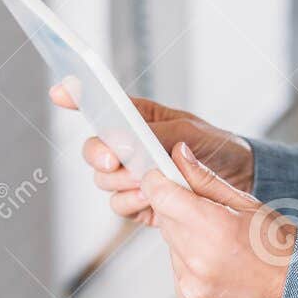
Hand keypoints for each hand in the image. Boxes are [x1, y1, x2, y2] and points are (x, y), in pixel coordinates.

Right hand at [49, 85, 253, 227]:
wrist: (238, 181)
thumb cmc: (213, 146)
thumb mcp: (188, 132)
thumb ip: (156, 135)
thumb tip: (123, 141)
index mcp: (136, 119)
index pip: (101, 106)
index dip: (76, 96)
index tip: (60, 91)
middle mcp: (127, 147)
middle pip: (94, 151)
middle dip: (100, 156)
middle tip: (116, 161)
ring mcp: (130, 176)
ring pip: (104, 181)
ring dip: (123, 182)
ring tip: (148, 182)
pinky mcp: (139, 203)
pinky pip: (120, 205)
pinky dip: (132, 203)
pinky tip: (151, 200)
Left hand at [139, 144, 296, 297]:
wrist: (297, 294)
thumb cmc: (280, 247)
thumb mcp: (248, 204)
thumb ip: (205, 179)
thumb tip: (178, 155)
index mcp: (215, 228)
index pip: (161, 195)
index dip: (158, 181)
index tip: (164, 177)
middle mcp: (198, 261)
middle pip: (165, 220)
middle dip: (180, 212)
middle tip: (210, 216)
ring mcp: (191, 286)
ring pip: (172, 246)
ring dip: (187, 240)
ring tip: (220, 246)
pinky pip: (178, 273)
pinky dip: (191, 266)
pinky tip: (218, 267)